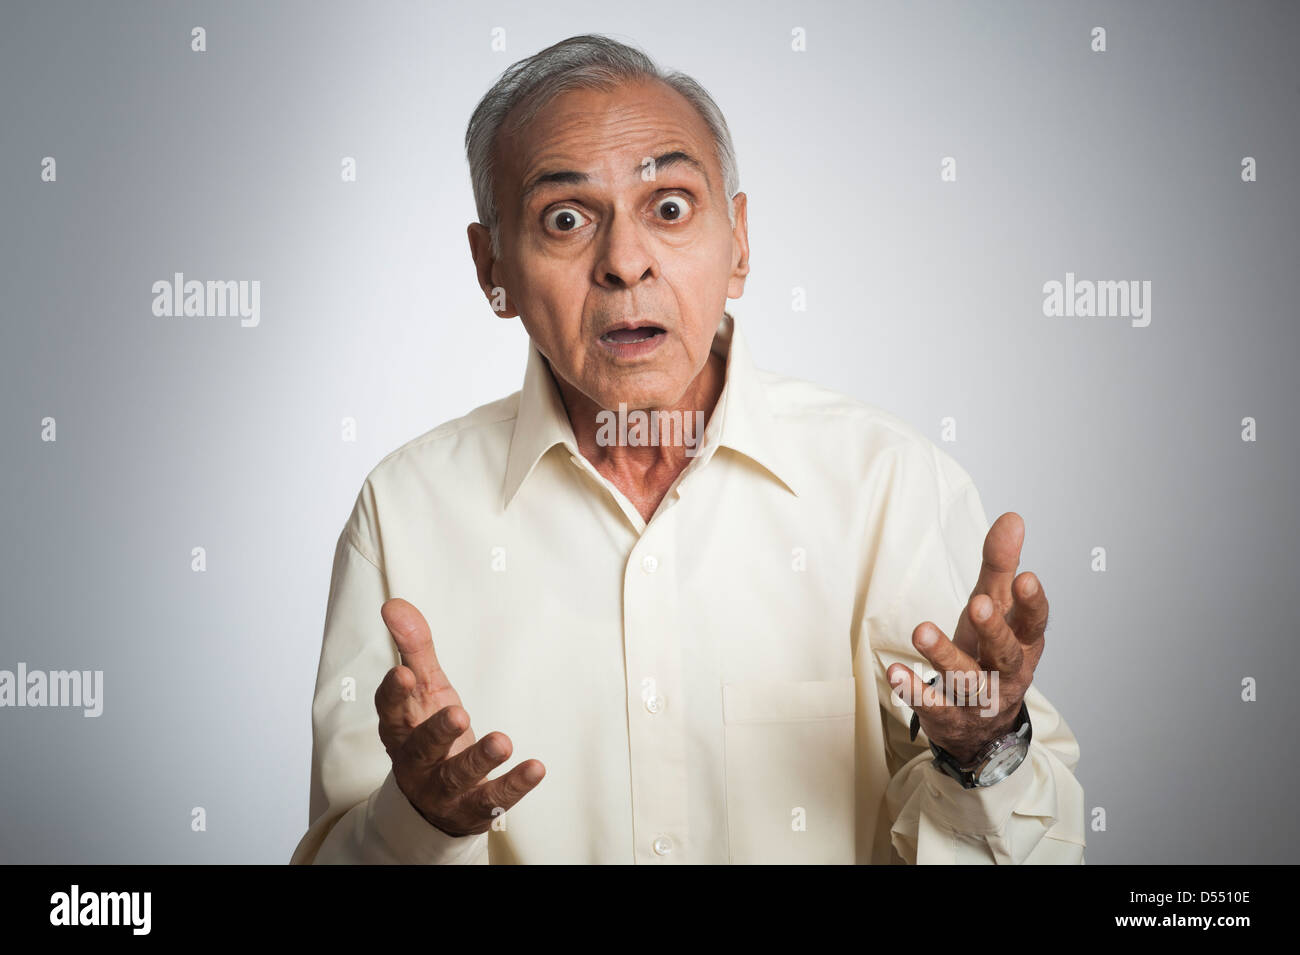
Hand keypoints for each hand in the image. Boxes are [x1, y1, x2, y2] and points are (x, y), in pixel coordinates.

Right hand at [374, 597, 544, 835]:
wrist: (432, 805)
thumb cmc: (428, 733)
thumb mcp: (425, 691)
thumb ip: (414, 649)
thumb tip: (393, 604)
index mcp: (400, 729)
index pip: (390, 711)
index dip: (395, 694)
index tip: (403, 672)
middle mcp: (416, 763)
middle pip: (421, 748)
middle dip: (437, 732)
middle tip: (458, 714)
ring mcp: (443, 789)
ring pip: (456, 777)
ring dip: (479, 760)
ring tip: (502, 741)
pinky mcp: (472, 809)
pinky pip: (492, 800)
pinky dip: (514, 785)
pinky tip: (535, 767)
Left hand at [887, 512, 1048, 764]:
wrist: (984, 726)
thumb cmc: (989, 651)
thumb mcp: (995, 607)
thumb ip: (1000, 566)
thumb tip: (1012, 518)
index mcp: (1024, 644)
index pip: (1035, 624)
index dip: (1033, 603)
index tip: (1026, 578)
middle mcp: (1006, 673)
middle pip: (1005, 653)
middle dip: (994, 630)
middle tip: (978, 604)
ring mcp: (979, 699)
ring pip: (967, 680)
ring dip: (944, 656)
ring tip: (921, 630)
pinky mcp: (949, 717)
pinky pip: (932, 706)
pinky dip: (913, 689)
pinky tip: (894, 671)